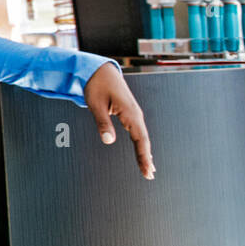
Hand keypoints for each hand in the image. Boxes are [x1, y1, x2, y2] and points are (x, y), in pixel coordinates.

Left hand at [84, 62, 154, 178]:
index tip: (147, 170)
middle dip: (146, 158)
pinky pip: (138, 132)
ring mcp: (134, 113)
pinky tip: (142, 154)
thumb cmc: (96, 85)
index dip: (143, 156)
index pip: (140, 139)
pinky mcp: (130, 113)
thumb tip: (108, 141)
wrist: (100, 70)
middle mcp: (135, 114)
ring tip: (148, 169)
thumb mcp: (95, 104)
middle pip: (144, 140)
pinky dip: (141, 144)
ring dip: (145, 153)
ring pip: (142, 137)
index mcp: (130, 112)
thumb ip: (102, 123)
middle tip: (149, 175)